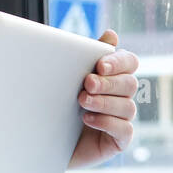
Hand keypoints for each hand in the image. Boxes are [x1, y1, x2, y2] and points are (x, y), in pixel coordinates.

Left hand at [68, 29, 139, 169]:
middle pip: (130, 83)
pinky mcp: (118, 140)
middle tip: (87, 83)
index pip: (129, 62)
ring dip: (104, 102)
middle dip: (108, 82)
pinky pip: (124, 130)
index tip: (99, 65)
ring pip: (127, 106)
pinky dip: (107, 122)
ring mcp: (122, 118)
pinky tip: (88, 119)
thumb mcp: (68, 78)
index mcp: (112, 76)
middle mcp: (121, 96)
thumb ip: (87, 56)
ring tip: (82, 101)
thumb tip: (112, 33)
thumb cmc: (57, 103)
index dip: (119, 62)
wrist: (43, 139)